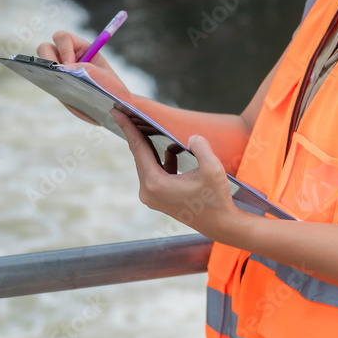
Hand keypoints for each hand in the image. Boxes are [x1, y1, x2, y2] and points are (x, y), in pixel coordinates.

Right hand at [36, 30, 133, 123]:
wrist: (112, 107)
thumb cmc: (111, 88)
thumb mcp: (104, 77)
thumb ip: (87, 69)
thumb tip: (67, 68)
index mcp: (82, 49)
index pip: (64, 38)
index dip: (64, 50)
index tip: (69, 66)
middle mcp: (68, 57)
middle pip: (47, 47)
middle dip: (49, 58)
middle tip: (59, 72)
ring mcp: (61, 70)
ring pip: (42, 61)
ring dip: (46, 68)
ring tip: (56, 80)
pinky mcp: (57, 83)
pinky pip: (44, 78)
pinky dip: (44, 80)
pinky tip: (53, 86)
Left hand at [109, 108, 242, 240]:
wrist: (221, 224)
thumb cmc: (217, 198)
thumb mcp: (213, 169)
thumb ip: (201, 147)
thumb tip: (191, 138)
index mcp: (155, 183)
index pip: (138, 149)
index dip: (128, 128)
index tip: (116, 112)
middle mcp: (148, 191)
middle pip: (139, 155)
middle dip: (136, 134)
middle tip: (127, 113)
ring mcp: (151, 196)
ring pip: (147, 163)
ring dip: (152, 146)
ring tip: (149, 127)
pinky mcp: (158, 197)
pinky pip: (155, 171)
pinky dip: (162, 159)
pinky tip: (174, 151)